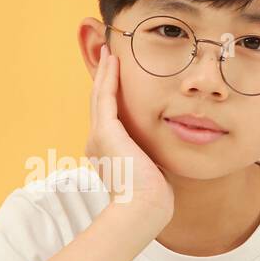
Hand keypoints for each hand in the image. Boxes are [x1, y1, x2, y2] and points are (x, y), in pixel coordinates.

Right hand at [86, 44, 173, 223]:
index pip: (108, 118)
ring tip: (109, 53)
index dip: (110, 97)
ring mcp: (99, 135)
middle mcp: (97, 142)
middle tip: (108, 57)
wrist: (142, 207)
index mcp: (106, 152)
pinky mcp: (106, 130)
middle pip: (100, 103)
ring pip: (100, 96)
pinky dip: (109, 77)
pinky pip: (105, 96)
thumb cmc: (150, 198)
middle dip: (104, 79)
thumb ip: (150, 157)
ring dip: (105, 72)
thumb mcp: (150, 171)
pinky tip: (114, 61)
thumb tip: (162, 154)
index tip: (116, 80)